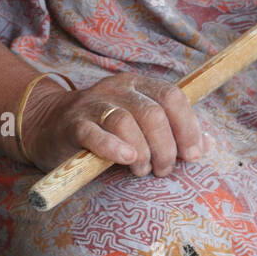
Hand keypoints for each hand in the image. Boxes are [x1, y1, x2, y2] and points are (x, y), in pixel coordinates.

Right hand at [22, 71, 207, 176]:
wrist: (48, 124)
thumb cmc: (104, 129)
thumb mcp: (140, 124)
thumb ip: (172, 131)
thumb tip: (208, 145)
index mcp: (140, 86)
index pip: (173, 97)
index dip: (188, 126)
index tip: (193, 155)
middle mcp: (118, 89)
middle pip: (152, 112)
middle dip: (165, 147)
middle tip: (162, 170)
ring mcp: (94, 104)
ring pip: (126, 121)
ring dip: (142, 152)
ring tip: (141, 169)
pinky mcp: (73, 124)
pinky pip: (94, 132)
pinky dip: (112, 147)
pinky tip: (125, 158)